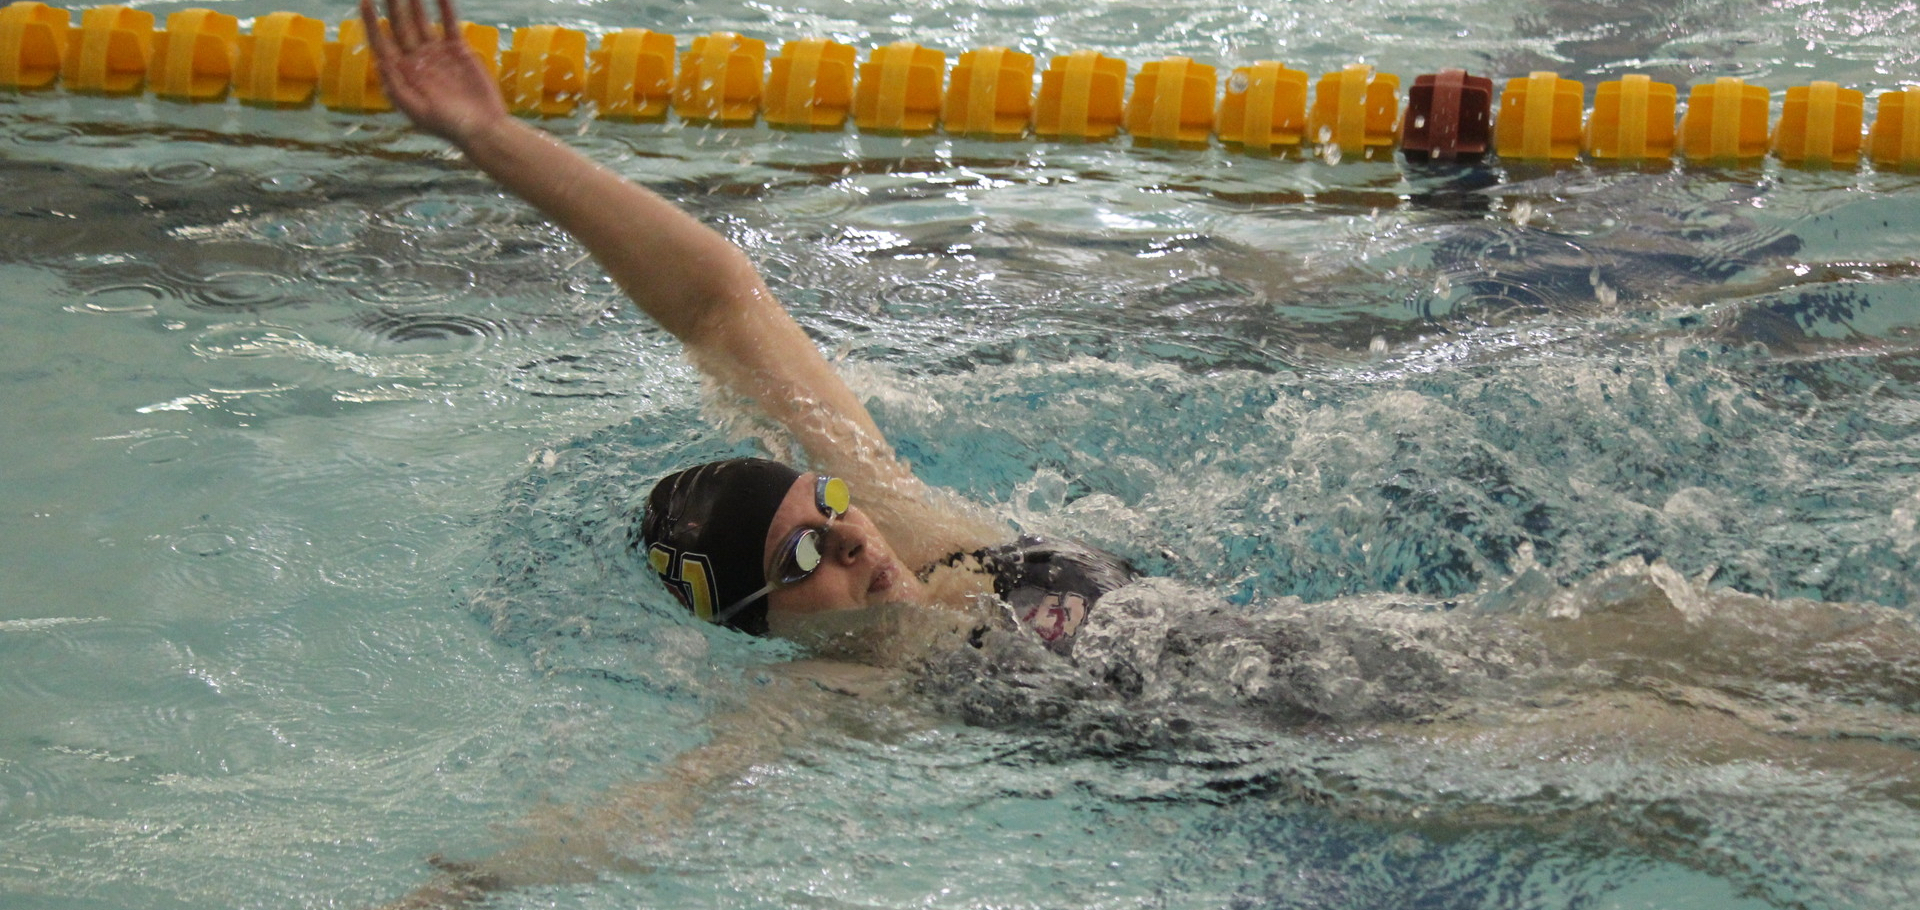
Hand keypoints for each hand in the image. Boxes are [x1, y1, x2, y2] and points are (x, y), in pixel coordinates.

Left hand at [359, 0, 508, 145]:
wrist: (482, 128)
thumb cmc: (447, 125)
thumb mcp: (416, 110)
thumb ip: (396, 86)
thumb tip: (379, 60)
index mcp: (401, 74)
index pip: (381, 42)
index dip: (371, 22)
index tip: (365, 2)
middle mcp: (415, 60)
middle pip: (399, 26)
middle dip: (392, 5)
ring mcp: (436, 53)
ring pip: (421, 21)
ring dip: (414, 2)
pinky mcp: (458, 50)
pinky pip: (448, 24)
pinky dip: (444, 8)